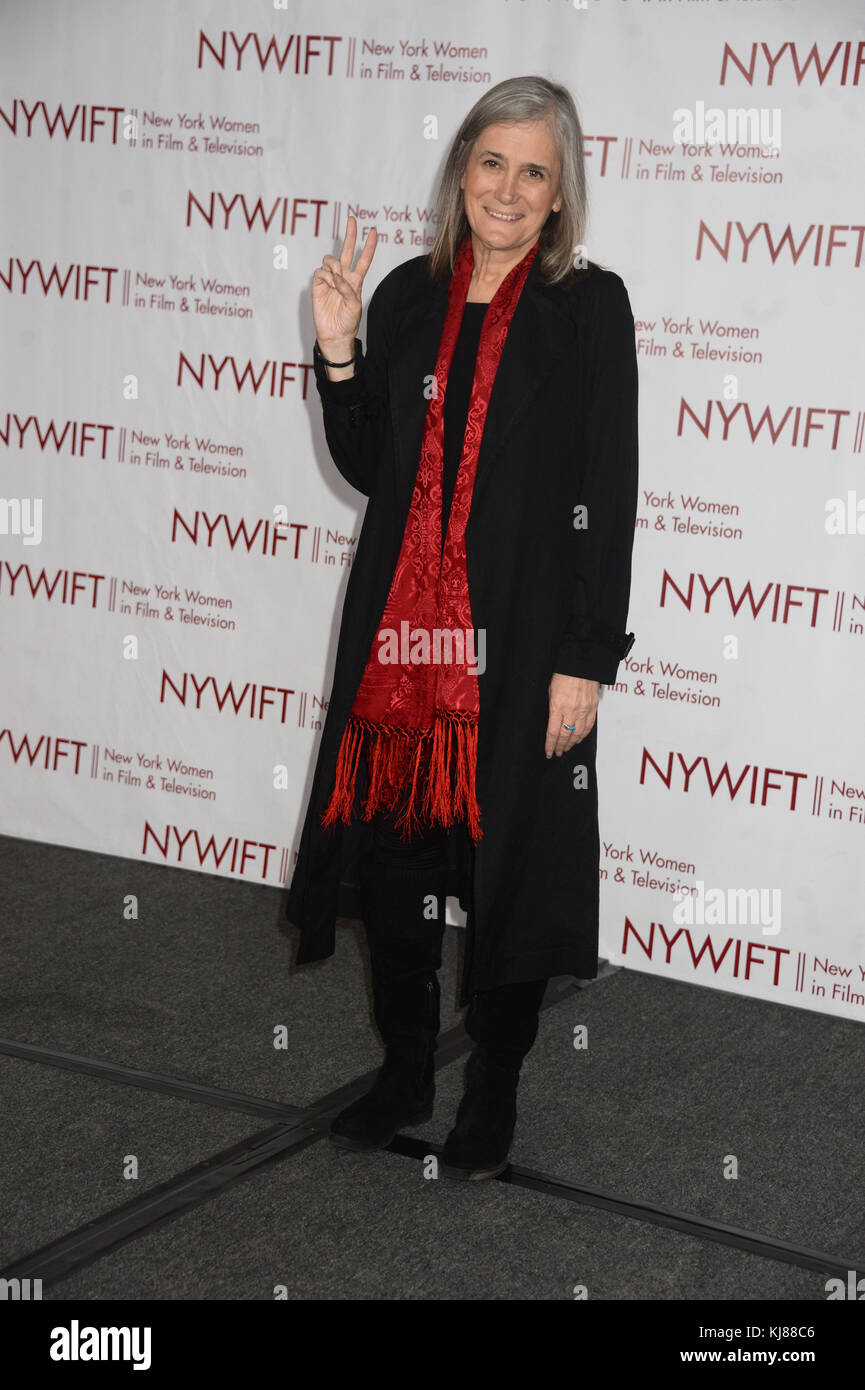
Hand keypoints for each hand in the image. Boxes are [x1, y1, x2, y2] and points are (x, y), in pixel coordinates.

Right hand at [312, 215, 377, 349]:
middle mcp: (343, 277)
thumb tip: (336, 276)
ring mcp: (330, 279)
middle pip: (347, 251)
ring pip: (330, 259)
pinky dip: (326, 276)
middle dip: (350, 235)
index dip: (369, 246)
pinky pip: (320, 271)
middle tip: (352, 219)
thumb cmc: (348, 322)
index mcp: (356, 281)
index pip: (364, 260)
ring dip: (334, 267)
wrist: (334, 334)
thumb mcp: (355, 306)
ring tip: (336, 282)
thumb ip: (348, 289)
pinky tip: (329, 285)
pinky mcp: (318, 284)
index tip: (373, 231)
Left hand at [545, 674, 598, 757]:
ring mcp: (583, 710)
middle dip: (560, 747)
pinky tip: (578, 739)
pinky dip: (583, 735)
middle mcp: (571, 711)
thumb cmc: (564, 674)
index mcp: (557, 706)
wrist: (581, 664)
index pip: (553, 733)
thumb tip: (551, 721)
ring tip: (566, 748)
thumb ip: (551, 707)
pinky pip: (588, 727)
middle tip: (557, 753)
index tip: (548, 752)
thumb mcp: (550, 690)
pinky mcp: (592, 708)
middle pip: (565, 736)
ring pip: (578, 734)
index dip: (550, 745)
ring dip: (571, 743)